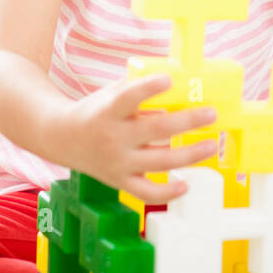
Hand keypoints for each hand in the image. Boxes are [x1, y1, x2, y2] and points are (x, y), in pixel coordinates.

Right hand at [58, 73, 219, 203]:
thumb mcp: (111, 93)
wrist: (62, 139)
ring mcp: (118, 163)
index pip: (128, 97)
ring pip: (159, 162)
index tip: (169, 80)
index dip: (148, 88)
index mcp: (109, 111)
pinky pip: (147, 192)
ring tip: (211, 144)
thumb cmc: (96, 111)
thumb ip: (138, 88)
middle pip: (155, 130)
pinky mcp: (120, 181)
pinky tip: (186, 184)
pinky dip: (168, 193)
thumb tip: (177, 82)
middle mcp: (113, 138)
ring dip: (190, 155)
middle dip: (187, 121)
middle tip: (211, 113)